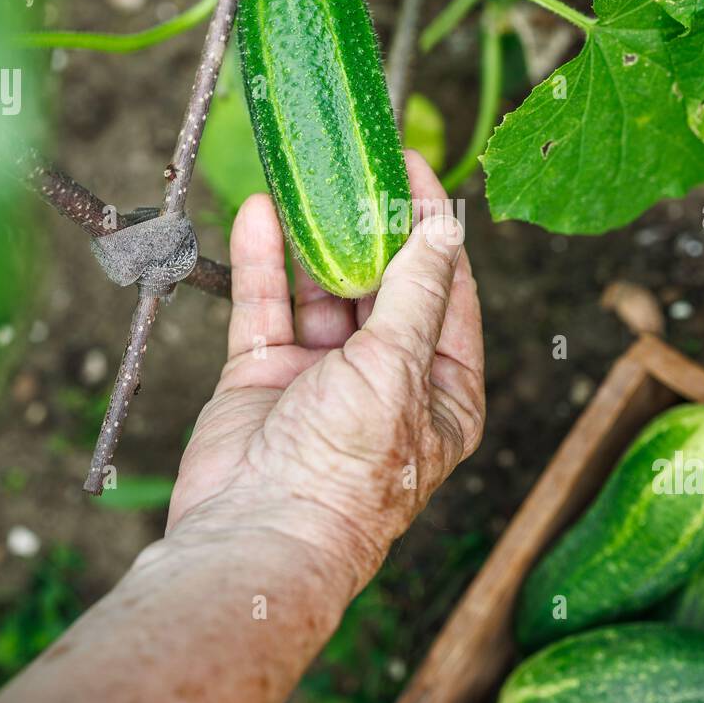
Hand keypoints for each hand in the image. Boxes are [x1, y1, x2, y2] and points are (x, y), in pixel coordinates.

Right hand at [168, 152, 483, 589]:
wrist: (256, 537)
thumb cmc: (345, 470)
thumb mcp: (399, 370)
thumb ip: (416, 292)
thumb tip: (441, 229)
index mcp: (442, 393)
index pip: (447, 290)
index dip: (432, 226)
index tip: (411, 166)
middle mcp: (387, 382)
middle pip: (386, 286)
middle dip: (373, 228)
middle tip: (358, 164)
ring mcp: (323, 379)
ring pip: (323, 292)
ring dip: (316, 239)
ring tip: (310, 178)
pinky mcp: (264, 379)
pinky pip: (266, 309)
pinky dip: (264, 262)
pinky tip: (262, 211)